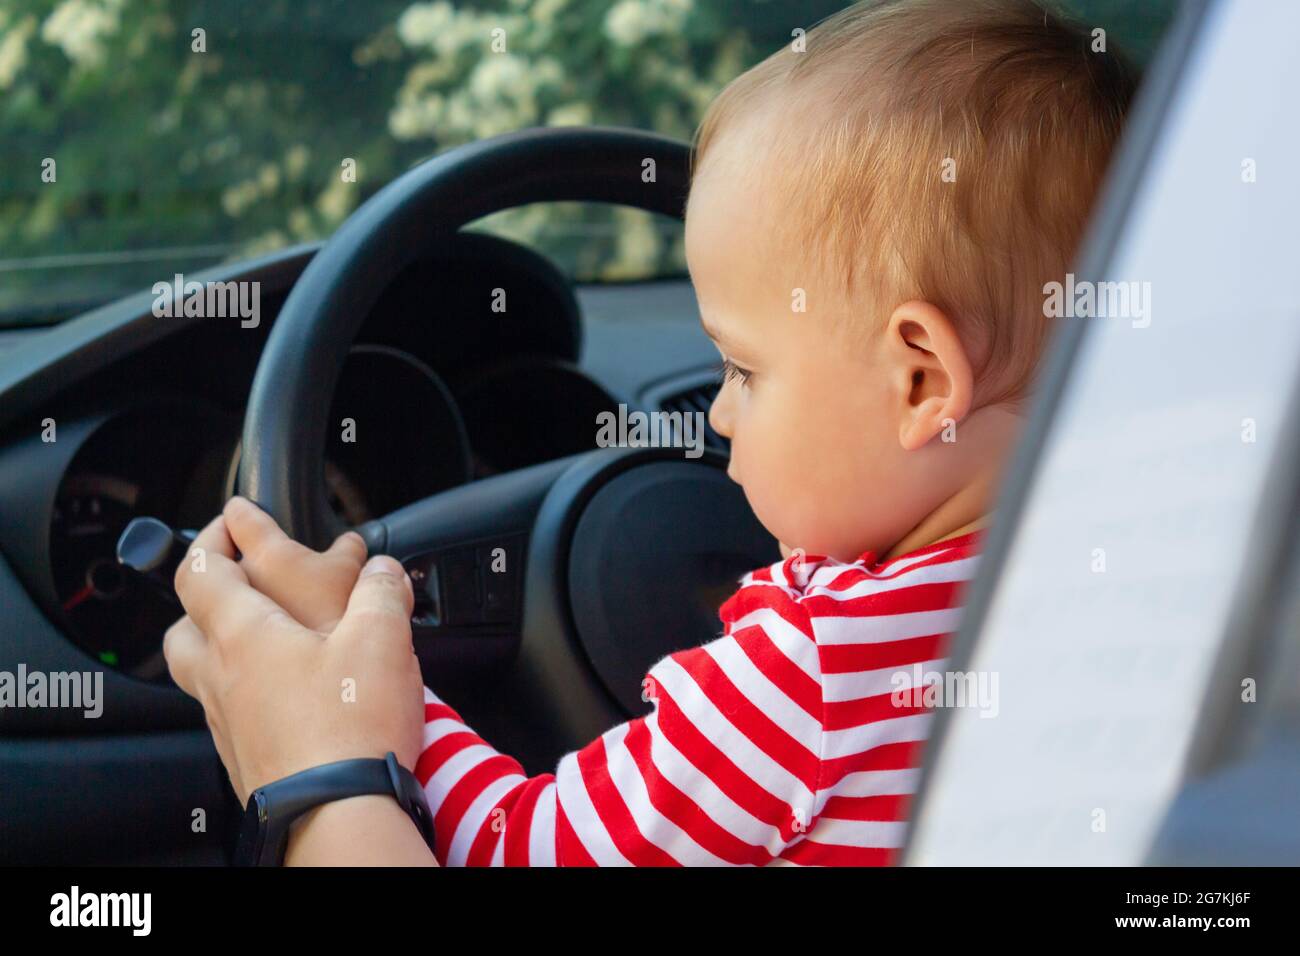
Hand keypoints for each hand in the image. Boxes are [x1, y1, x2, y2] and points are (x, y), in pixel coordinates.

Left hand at [163, 497, 423, 805]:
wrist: (335, 814)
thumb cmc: (349, 728)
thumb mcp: (383, 638)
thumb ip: (384, 591)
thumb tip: (384, 569)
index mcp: (243, 634)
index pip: (201, 569)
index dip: (214, 537)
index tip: (232, 521)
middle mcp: (220, 676)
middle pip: (183, 623)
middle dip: (206, 595)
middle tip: (237, 581)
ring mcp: (225, 720)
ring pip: (199, 670)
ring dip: (218, 643)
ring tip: (259, 637)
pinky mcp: (242, 756)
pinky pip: (225, 709)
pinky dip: (242, 688)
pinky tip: (282, 693)